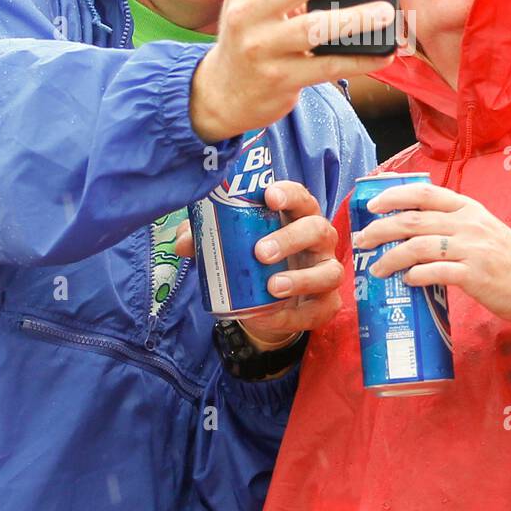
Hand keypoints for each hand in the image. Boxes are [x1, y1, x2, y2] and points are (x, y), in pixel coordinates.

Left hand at [175, 181, 343, 348]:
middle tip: (260, 252)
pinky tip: (270, 316)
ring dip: (301, 279)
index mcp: (297, 217)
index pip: (301, 197)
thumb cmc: (252, 259)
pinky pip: (317, 310)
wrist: (268, 304)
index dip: (289, 194)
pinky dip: (293, 315)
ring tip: (272, 286)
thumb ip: (205, 237)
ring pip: (329, 272)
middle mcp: (319, 241)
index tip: (269, 196)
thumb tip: (182, 243)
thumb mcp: (229, 245)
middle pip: (318, 229)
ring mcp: (326, 272)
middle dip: (291, 238)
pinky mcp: (326, 304)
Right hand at [189, 0, 395, 142]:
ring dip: (356, 18)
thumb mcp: (250, 6)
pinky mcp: (279, 78)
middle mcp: (246, 13)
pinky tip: (380, 54)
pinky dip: (359, 60)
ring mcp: (261, 48)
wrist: (223, 94)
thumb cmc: (250, 39)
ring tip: (385, 13)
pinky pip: (327, 66)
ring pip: (315, 27)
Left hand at [355, 182, 510, 331]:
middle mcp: (468, 224)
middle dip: (380, 229)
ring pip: (418, 247)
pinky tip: (405, 280)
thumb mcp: (482, 228)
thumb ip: (452, 222)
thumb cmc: (507, 258)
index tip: (371, 205)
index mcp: (468, 208)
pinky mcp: (475, 275)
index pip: (424, 193)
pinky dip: (415, 276)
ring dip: (390, 258)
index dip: (393, 195)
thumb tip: (410, 226)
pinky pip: (435, 273)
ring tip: (376, 268)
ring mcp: (472, 249)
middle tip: (360, 240)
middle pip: (413, 220)